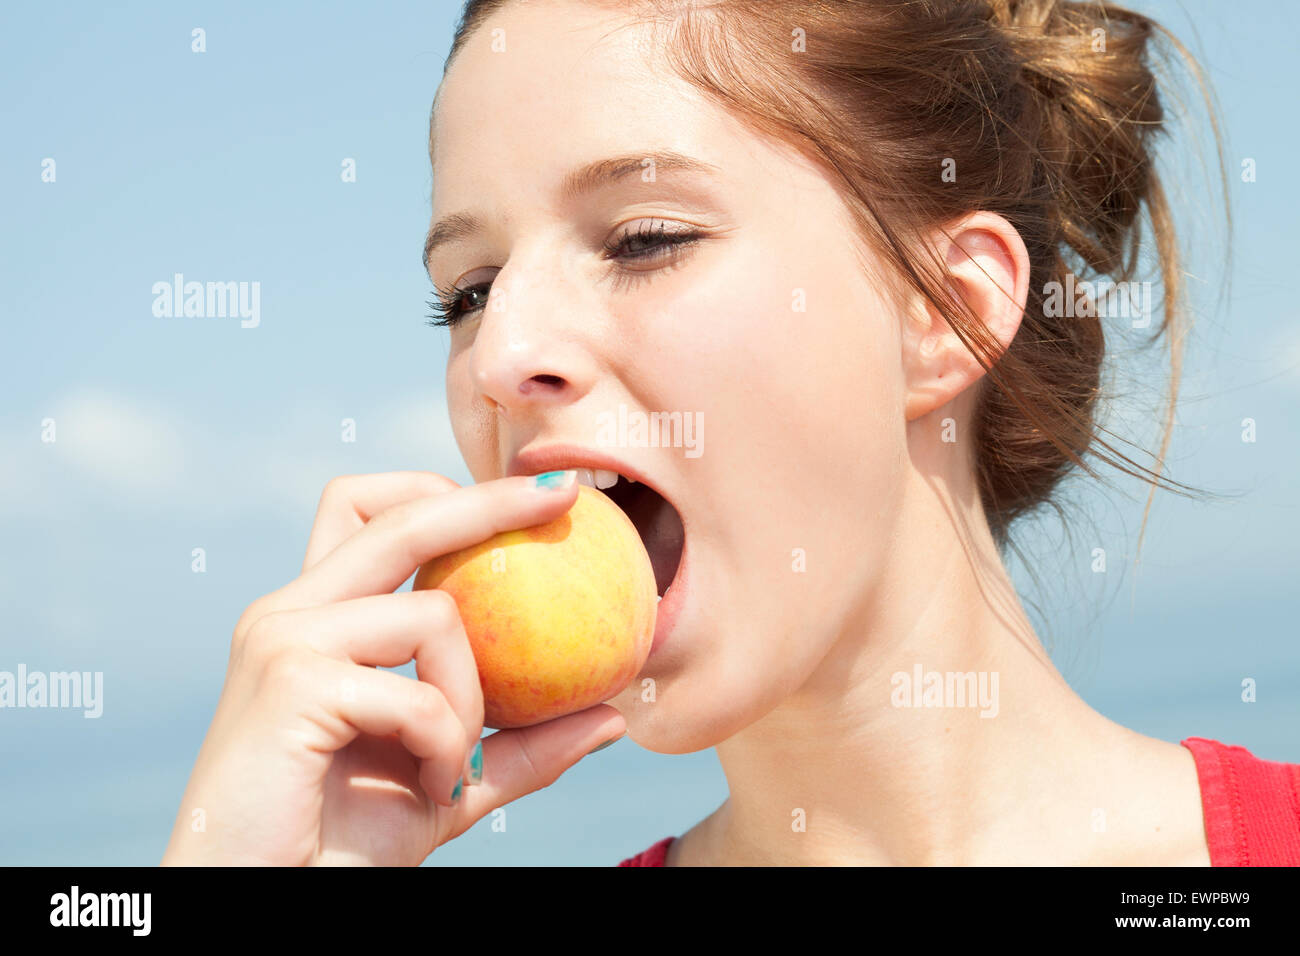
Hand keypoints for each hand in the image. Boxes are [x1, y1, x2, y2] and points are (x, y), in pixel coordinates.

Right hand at [161, 471, 625, 865]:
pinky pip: (419, 695)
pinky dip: (446, 744)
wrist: (261, 900)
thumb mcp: (448, 780)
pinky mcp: (292, 681)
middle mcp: (290, 612)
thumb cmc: (338, 844)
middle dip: (489, 500)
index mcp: (317, 620)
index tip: (535, 493)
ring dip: (470, 699)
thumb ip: (520, 745)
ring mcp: (284, 638)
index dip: (445, 492)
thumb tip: (614, 715)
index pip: (371, 514)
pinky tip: (431, 786)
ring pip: (434, 616)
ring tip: (452, 765)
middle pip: (401, 518)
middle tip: (564, 497)